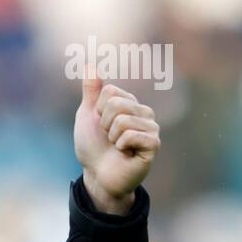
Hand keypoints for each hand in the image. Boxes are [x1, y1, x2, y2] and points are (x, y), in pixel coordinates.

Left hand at [74, 69, 160, 210]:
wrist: (98, 176)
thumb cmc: (93, 148)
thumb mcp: (87, 116)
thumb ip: (91, 91)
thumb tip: (89, 64)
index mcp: (131, 103)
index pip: (110, 92)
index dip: (98, 112)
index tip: (102, 126)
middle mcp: (144, 113)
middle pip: (116, 104)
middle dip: (104, 125)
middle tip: (109, 139)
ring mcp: (151, 128)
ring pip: (122, 120)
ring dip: (112, 137)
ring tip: (117, 147)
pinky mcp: (153, 145)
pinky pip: (130, 135)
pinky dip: (121, 146)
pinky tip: (126, 154)